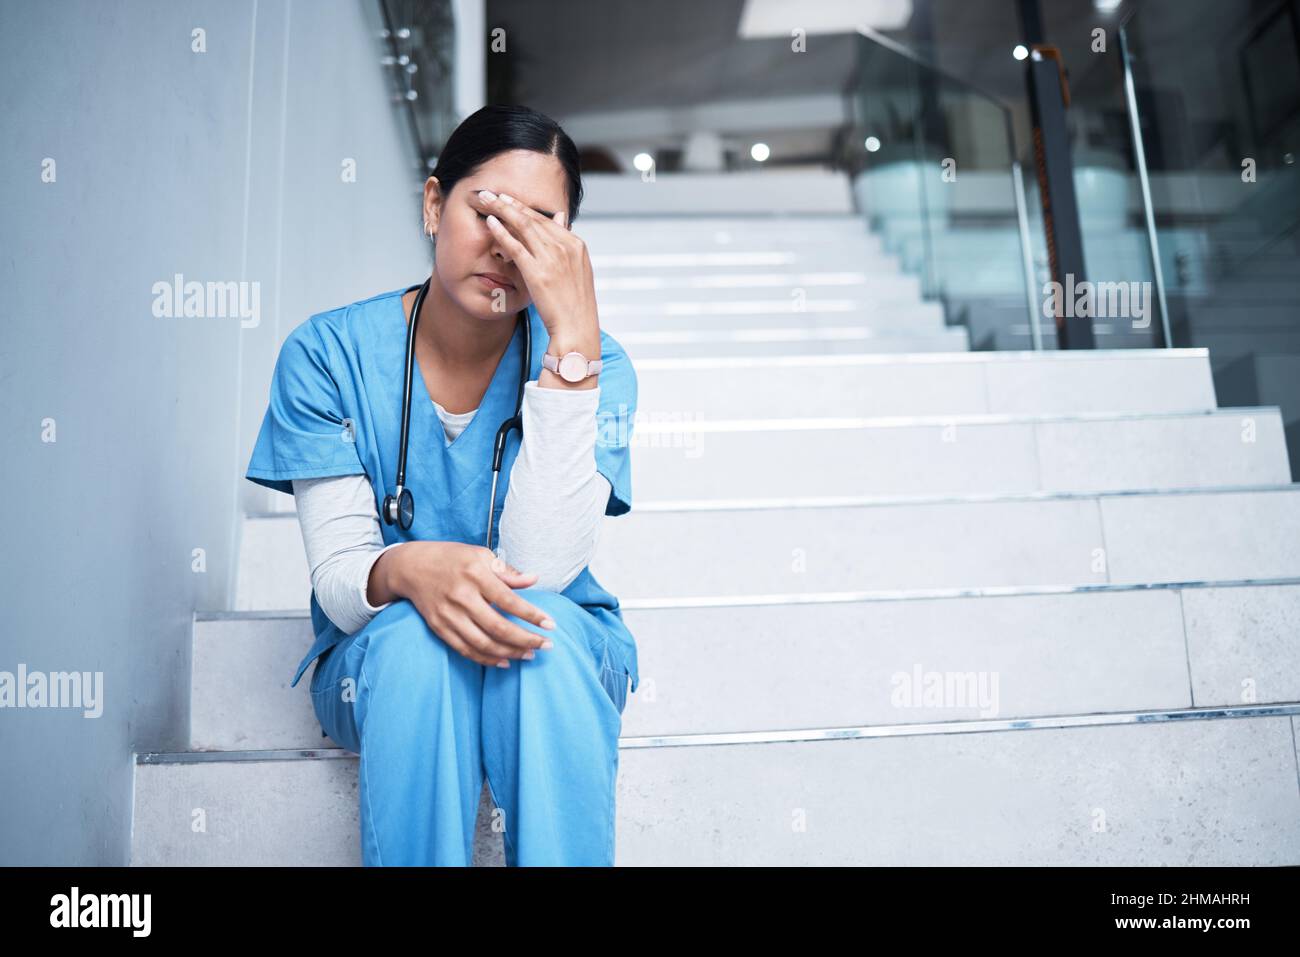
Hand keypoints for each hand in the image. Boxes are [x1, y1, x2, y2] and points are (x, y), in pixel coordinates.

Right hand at [377, 541, 555, 667]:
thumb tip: (533, 579)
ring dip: (510, 653)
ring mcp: (448, 615)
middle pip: (498, 627)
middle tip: (547, 645)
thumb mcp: (480, 555)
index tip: (551, 625)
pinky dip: (486, 659)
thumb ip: (507, 571)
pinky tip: (505, 661)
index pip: (509, 600)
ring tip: (530, 654)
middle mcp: (461, 596)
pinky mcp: (439, 627)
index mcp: (475, 574)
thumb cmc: (451, 558)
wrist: (411, 567)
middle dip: (526, 639)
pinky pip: (466, 650)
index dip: (532, 615)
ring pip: (483, 643)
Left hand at [468, 188, 598, 340]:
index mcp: (575, 245)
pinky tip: (490, 223)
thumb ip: (566, 243)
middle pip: (532, 218)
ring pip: (523, 226)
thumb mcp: (577, 269)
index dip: (524, 208)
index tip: (508, 200)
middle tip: (491, 193)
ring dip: (502, 210)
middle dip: (509, 203)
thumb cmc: (575, 304)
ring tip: (486, 200)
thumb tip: (561, 218)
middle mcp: (565, 247)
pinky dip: (502, 232)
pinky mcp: (538, 272)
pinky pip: (516, 246)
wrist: (577, 328)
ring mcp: (552, 259)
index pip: (546, 219)